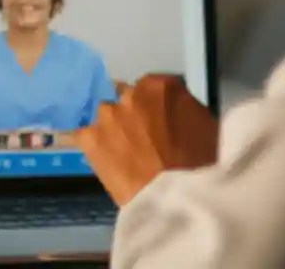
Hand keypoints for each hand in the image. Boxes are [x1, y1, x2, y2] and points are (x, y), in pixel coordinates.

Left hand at [75, 74, 218, 206]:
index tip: (160, 121)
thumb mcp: (205, 125)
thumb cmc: (200, 163)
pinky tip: (93, 153)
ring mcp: (106, 114)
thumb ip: (183, 108)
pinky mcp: (88, 137)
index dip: (157, 106)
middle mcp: (128, 92)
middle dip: (132, 114)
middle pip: (126, 98)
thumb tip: (173, 111)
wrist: (175, 198)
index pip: (154, 87)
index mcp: (160, 86)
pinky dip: (85, 141)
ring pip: (104, 117)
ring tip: (120, 152)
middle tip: (142, 138)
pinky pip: (79, 134)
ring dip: (111, 128)